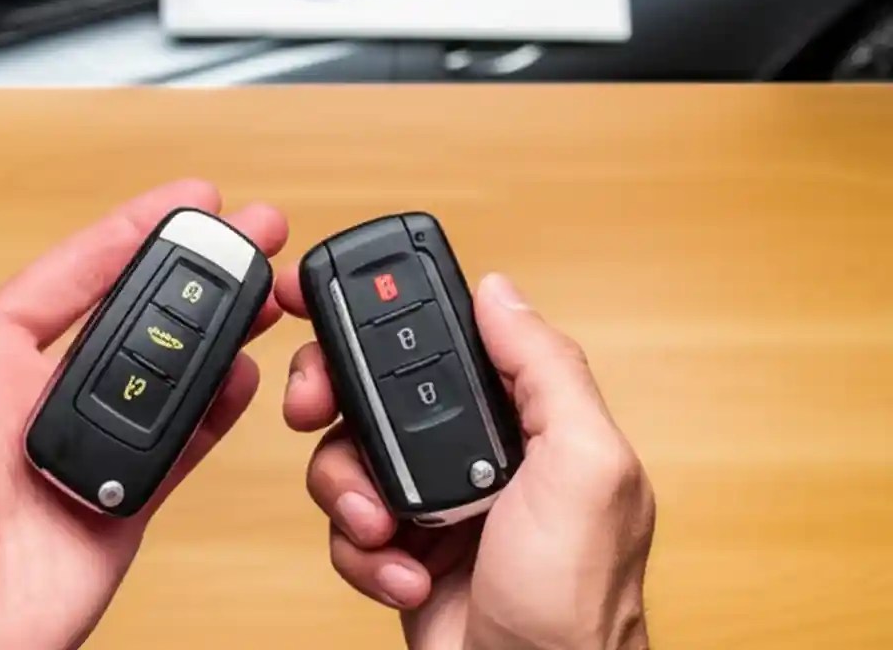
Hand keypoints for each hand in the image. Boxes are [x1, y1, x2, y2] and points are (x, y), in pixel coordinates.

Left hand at [0, 181, 286, 648]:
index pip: (72, 274)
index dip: (129, 230)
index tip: (183, 199)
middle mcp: (39, 396)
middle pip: (135, 312)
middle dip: (193, 266)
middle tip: (247, 231)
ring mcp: (87, 447)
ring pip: (166, 371)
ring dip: (215, 327)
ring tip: (262, 289)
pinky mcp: (122, 500)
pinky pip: (183, 444)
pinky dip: (218, 407)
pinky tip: (244, 372)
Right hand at [278, 270, 655, 649]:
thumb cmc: (577, 604)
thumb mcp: (584, 467)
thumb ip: (546, 371)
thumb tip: (501, 293)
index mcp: (525, 417)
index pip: (444, 338)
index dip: (380, 313)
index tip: (320, 301)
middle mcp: (477, 451)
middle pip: (376, 388)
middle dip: (335, 399)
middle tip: (313, 410)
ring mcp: (434, 500)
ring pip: (347, 454)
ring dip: (348, 491)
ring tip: (381, 528)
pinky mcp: (400, 548)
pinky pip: (344, 522)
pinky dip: (360, 551)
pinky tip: (402, 574)